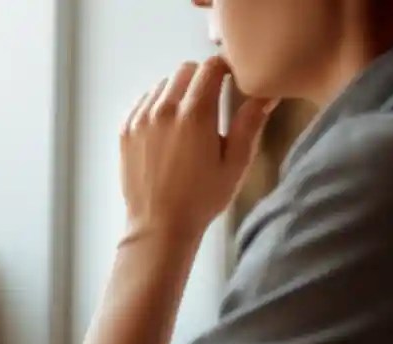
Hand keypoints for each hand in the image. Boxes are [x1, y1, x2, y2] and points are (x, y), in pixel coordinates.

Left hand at [120, 56, 275, 244]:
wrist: (159, 226)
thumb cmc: (202, 198)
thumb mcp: (235, 163)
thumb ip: (250, 123)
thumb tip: (267, 93)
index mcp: (195, 115)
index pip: (210, 67)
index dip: (225, 70)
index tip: (231, 81)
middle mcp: (163, 110)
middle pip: (185, 71)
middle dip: (201, 78)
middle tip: (212, 101)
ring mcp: (140, 120)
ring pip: (162, 85)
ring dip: (178, 91)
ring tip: (188, 118)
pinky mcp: (125, 131)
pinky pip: (143, 102)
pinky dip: (156, 105)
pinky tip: (166, 126)